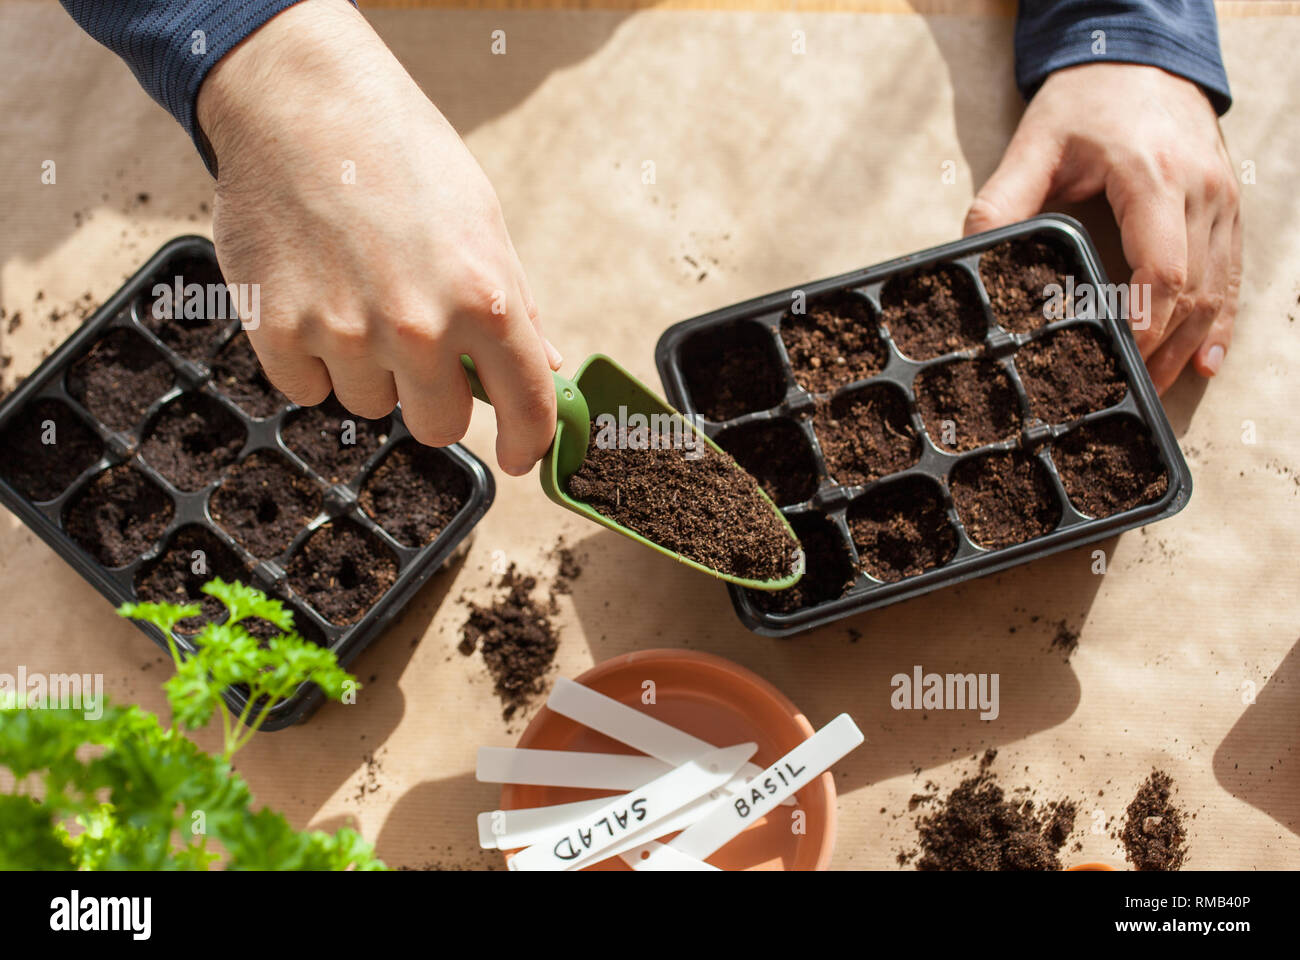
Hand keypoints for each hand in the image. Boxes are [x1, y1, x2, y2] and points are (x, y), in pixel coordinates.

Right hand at [196, 0, 561, 474]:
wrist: (300, 102)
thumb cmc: (401, 153)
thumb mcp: (483, 220)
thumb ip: (515, 304)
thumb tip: (544, 366)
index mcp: (485, 299)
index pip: (525, 407)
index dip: (526, 442)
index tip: (518, 455)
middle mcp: (419, 328)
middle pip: (437, 426)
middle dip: (433, 399)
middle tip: (416, 347)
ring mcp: (344, 334)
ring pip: (369, 406)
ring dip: (368, 370)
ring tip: (356, 295)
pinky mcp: (278, 332)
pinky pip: (306, 389)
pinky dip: (310, 359)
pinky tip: (314, 298)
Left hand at [964, 63, 1240, 393]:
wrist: (1138, 53)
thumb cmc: (1086, 99)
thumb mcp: (1035, 144)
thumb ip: (1003, 203)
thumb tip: (971, 257)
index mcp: (1151, 179)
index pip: (1161, 270)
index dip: (1144, 324)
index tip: (1119, 360)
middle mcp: (1197, 191)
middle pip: (1194, 289)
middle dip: (1164, 347)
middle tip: (1131, 389)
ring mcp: (1221, 198)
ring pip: (1217, 286)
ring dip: (1192, 343)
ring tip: (1160, 387)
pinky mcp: (1228, 203)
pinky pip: (1234, 271)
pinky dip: (1222, 319)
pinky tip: (1209, 359)